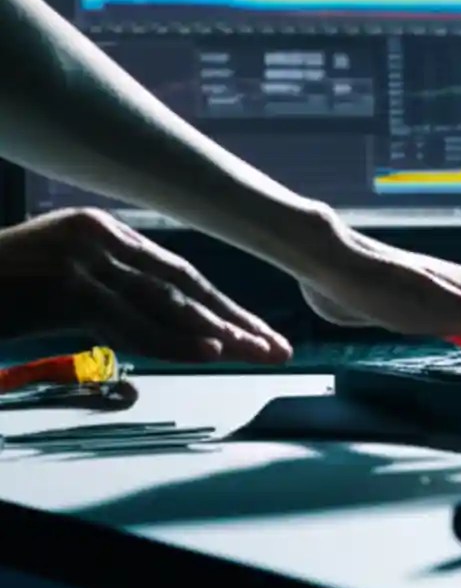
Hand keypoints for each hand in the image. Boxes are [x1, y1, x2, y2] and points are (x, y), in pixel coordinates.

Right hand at [0, 208, 290, 363]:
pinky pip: (130, 322)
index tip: (257, 332)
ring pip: (167, 302)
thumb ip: (110, 304)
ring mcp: (80, 259)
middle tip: (276, 348)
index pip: (176, 274)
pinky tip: (210, 352)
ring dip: (220, 333)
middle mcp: (95, 237)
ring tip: (259, 354)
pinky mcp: (63, 287)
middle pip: (184, 285)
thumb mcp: (58, 295)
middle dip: (235, 320)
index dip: (222, 306)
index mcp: (98, 233)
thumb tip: (166, 335)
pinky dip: (173, 340)